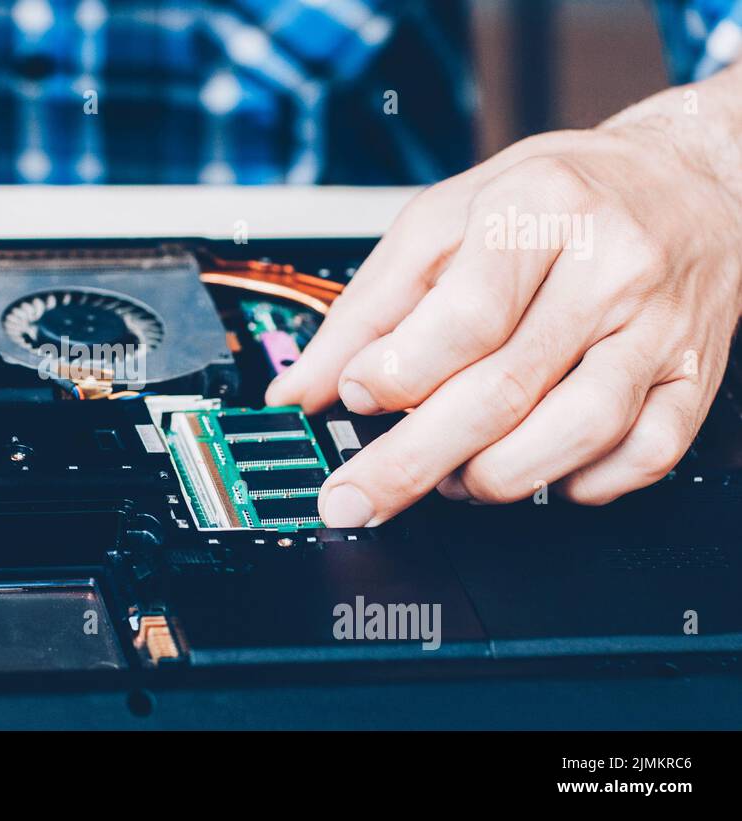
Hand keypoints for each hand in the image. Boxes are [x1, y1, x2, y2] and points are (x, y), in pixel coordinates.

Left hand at [267, 67, 741, 526]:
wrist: (687, 180)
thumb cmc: (552, 198)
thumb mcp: (443, 221)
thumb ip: (369, 307)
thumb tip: (300, 389)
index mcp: (536, 212)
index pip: (467, 314)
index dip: (402, 372)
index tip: (356, 398)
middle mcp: (608, 268)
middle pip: (507, 386)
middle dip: (414, 459)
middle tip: (356, 496)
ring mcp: (660, 327)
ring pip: (579, 430)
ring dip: (497, 476)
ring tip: (451, 479)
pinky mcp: (695, 373)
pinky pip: (646, 452)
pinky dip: (584, 482)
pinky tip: (540, 474)